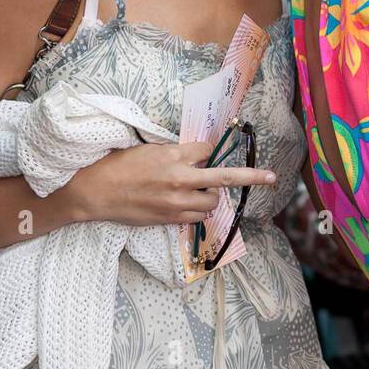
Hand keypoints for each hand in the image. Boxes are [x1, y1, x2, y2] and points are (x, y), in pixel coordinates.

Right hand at [70, 140, 277, 226]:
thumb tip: (197, 155)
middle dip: (250, 176)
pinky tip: (189, 204)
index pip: (209, 150)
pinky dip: (198, 210)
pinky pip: (196, 217)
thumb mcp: (149, 149)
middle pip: (224, 177)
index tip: (212, 151)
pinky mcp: (170, 219)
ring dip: (212, 195)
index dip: (211, 151)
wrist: (96, 192)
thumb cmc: (119, 165)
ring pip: (212, 201)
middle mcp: (180, 179)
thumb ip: (176, 152)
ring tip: (198, 190)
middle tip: (271, 178)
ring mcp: (177, 202)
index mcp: (174, 156)